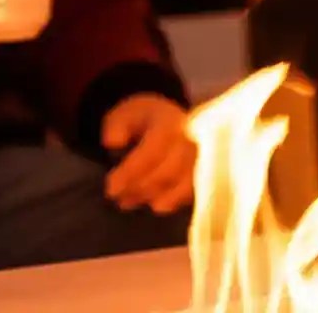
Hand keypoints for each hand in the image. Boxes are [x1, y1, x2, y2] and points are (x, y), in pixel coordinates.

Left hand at [103, 93, 194, 213]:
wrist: (173, 119)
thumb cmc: (145, 119)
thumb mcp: (125, 114)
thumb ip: (116, 126)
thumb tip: (113, 142)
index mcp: (171, 123)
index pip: (151, 152)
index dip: (131, 173)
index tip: (111, 188)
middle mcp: (192, 141)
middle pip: (167, 173)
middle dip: (139, 189)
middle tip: (118, 198)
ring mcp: (203, 157)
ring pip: (181, 186)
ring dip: (154, 198)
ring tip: (130, 202)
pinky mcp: (206, 172)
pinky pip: (192, 192)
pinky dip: (173, 201)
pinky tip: (154, 203)